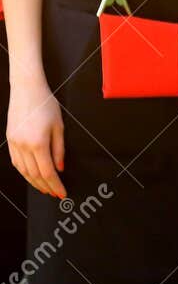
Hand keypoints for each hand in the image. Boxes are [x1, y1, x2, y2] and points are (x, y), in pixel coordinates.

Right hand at [8, 78, 65, 198]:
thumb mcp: (59, 126)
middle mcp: (23, 146)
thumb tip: (59, 169)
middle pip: (34, 174)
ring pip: (23, 170)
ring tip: (44, 187)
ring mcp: (14, 144)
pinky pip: (16, 162)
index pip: (47, 172)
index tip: (62, 192)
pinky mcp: (9, 140)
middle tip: (54, 192)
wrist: (26, 90)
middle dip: (45, 186)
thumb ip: (59, 150)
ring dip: (33, 181)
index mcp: (38, 143)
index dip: (55, 184)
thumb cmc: (47, 105)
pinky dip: (24, 171)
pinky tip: (31, 175)